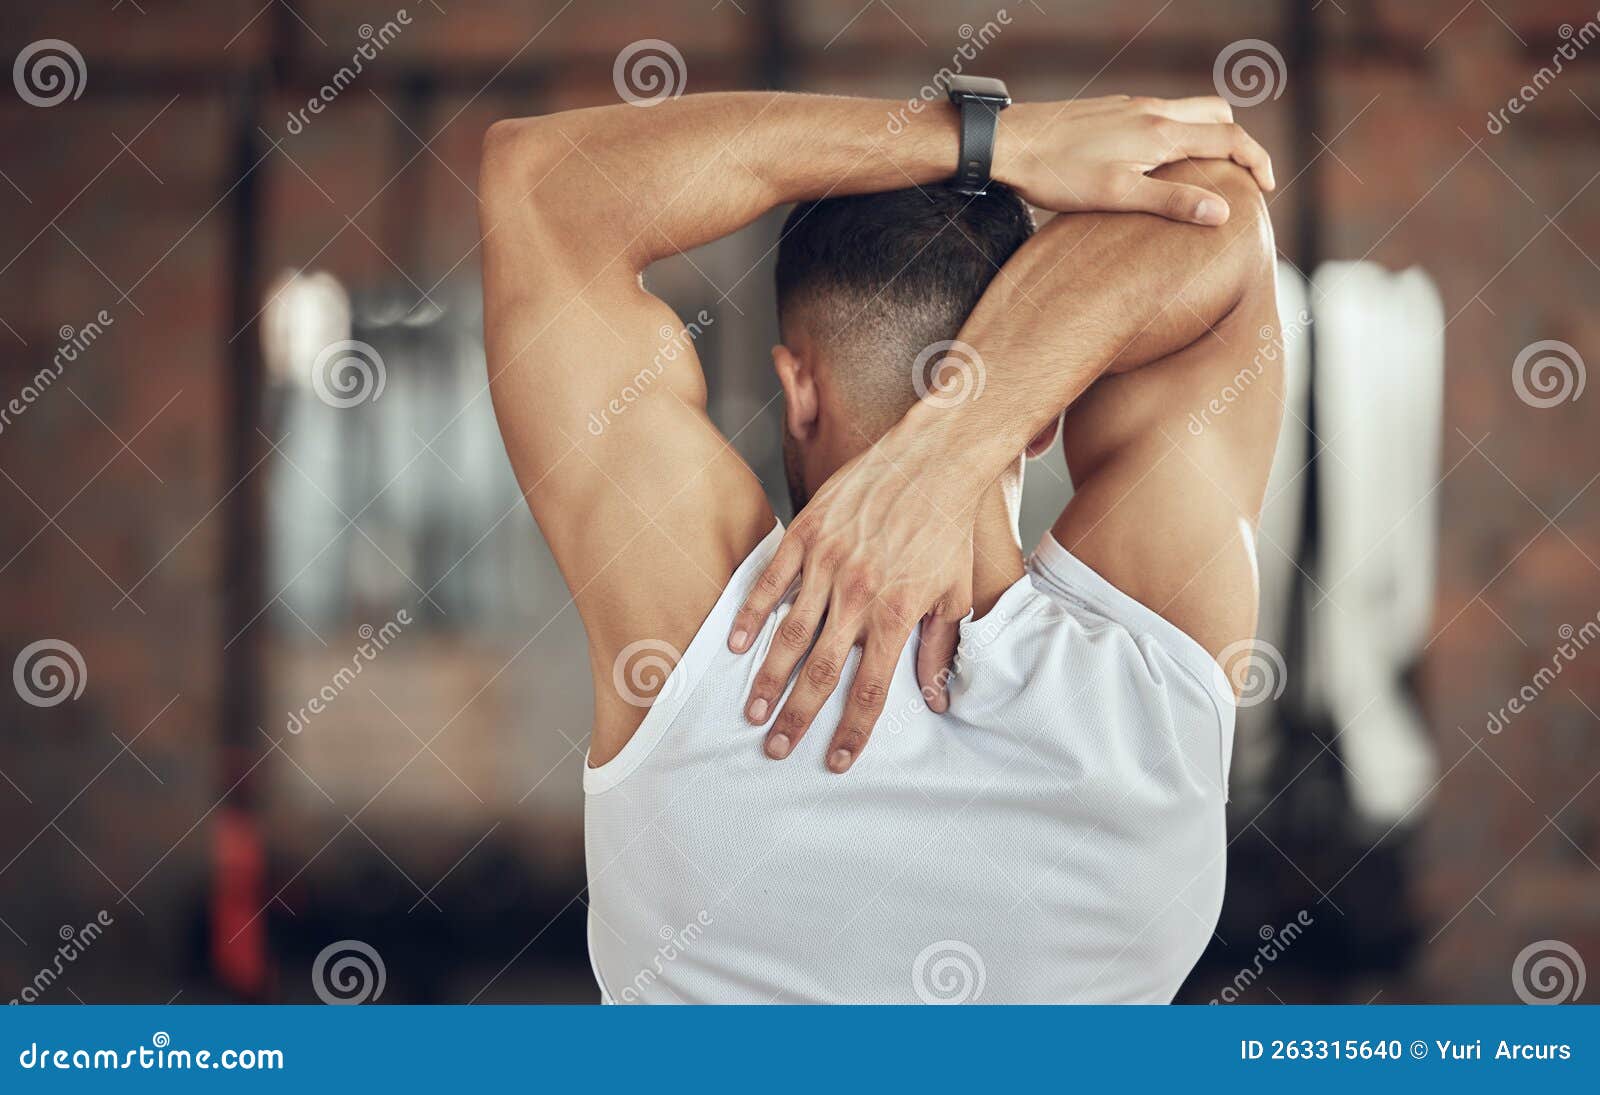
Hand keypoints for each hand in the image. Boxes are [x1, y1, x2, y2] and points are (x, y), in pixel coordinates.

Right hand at [726, 433, 976, 773]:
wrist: (930, 460)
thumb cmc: (945, 528)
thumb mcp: (954, 594)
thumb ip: (940, 650)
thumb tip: (937, 701)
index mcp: (896, 613)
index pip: (870, 688)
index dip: (852, 730)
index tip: (836, 760)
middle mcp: (857, 593)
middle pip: (821, 670)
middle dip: (797, 716)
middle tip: (775, 748)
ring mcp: (828, 562)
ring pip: (790, 632)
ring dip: (769, 676)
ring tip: (752, 710)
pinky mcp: (806, 533)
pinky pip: (772, 581)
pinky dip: (752, 614)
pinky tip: (738, 645)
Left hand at [997, 95, 1275, 223]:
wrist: (1008, 142)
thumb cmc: (1057, 173)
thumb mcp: (1116, 195)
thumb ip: (1170, 202)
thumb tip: (1222, 212)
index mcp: (1160, 132)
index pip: (1228, 137)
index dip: (1256, 160)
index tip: (1267, 186)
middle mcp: (1151, 111)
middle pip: (1216, 113)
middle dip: (1238, 141)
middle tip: (1244, 175)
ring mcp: (1130, 107)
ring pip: (1188, 111)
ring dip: (1208, 134)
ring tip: (1207, 171)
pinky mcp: (1111, 111)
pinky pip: (1161, 115)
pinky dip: (1179, 133)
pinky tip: (1161, 163)